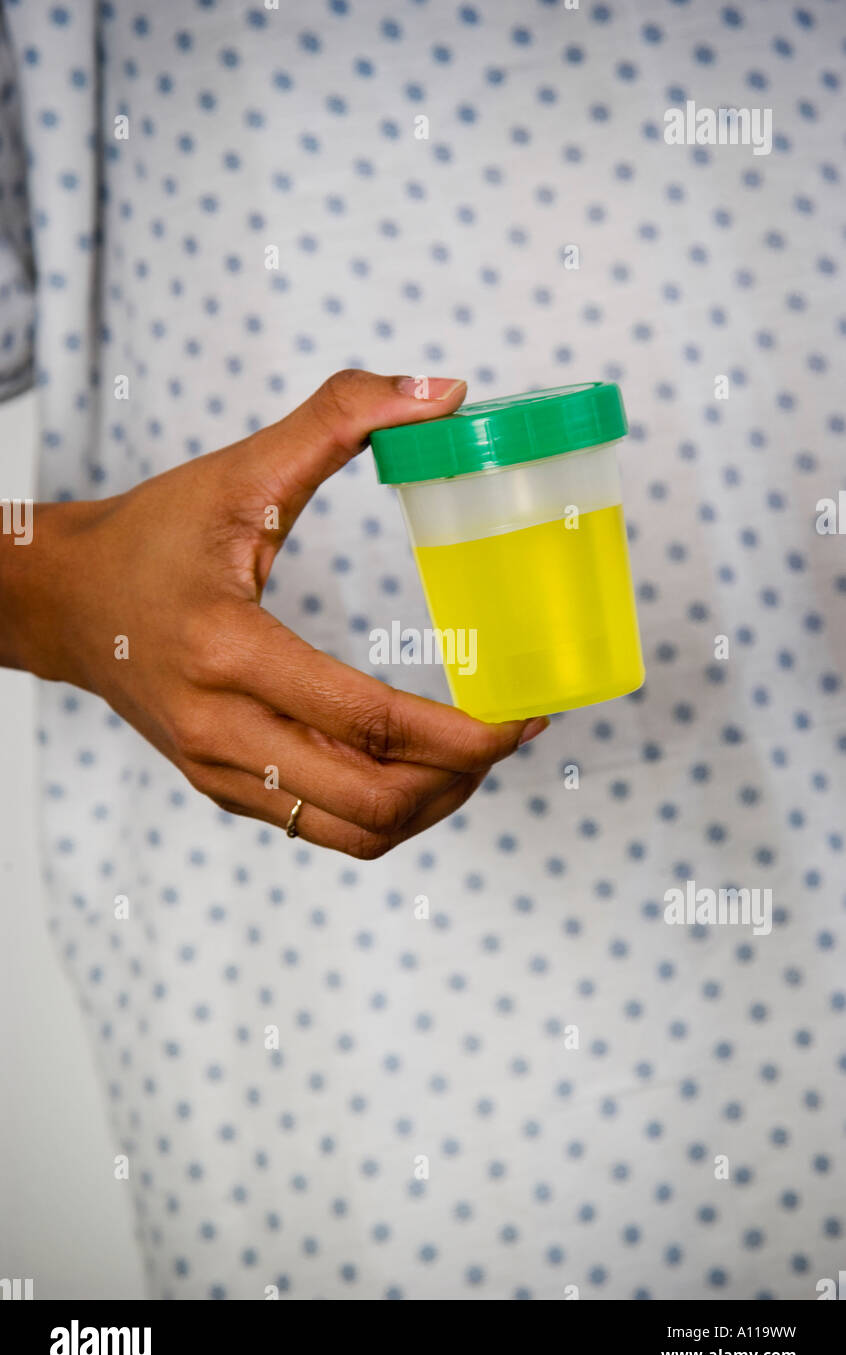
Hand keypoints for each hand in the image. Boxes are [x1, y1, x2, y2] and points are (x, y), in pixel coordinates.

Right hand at [2, 372, 547, 856]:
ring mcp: (219, 769)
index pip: (368, 721)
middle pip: (371, 799)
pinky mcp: (222, 787)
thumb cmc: (150, 536)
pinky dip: (383, 813)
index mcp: (228, 650)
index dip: (461, 733)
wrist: (64, 601)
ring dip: (428, 805)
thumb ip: (339, 418)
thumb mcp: (242, 470)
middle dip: (460, 777)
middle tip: (508, 733)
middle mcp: (220, 729)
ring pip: (352, 832)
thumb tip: (441, 392)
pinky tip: (413, 768)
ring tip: (470, 758)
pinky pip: (321, 829)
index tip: (520, 716)